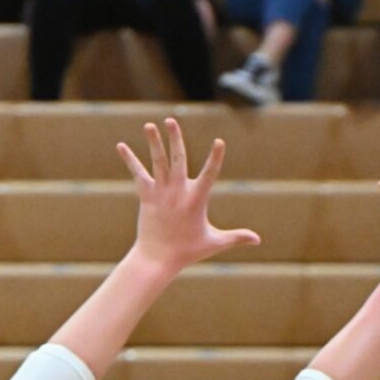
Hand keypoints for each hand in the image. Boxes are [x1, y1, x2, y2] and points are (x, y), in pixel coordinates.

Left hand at [115, 118, 260, 273]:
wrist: (158, 258)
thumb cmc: (188, 251)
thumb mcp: (215, 242)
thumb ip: (236, 237)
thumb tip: (258, 240)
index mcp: (197, 200)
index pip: (210, 174)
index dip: (215, 158)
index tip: (220, 142)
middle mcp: (178, 192)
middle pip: (178, 159)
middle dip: (175, 139)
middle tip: (171, 120)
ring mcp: (161, 192)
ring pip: (157, 162)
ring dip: (154, 142)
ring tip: (150, 125)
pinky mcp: (146, 196)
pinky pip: (138, 174)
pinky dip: (130, 160)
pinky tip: (121, 146)